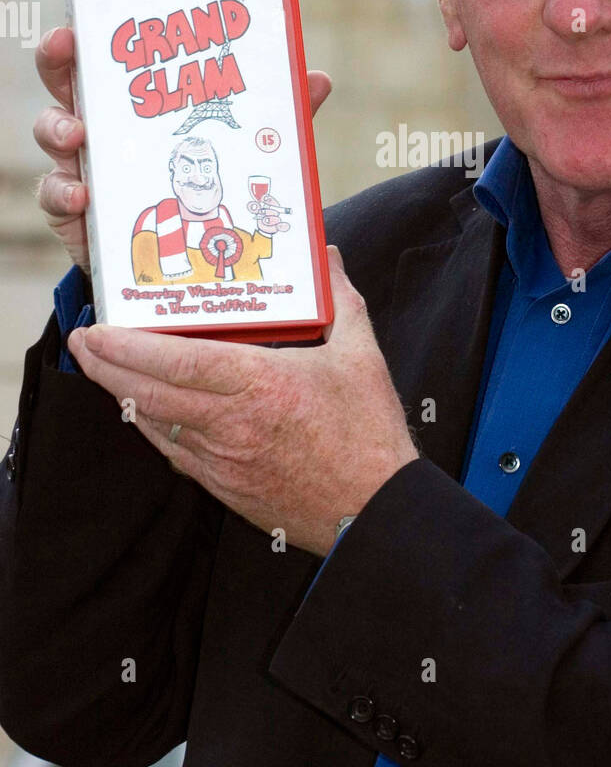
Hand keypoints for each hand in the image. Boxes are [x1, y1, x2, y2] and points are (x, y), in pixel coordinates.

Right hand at [34, 0, 331, 272]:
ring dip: (57, 125)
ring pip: (51, 129)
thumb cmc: (209, 184)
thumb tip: (319, 78)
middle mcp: (101, 118)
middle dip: (60, 52)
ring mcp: (82, 161)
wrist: (187, 256)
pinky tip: (83, 194)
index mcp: (138, 93)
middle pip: (65, 73)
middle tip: (66, 42)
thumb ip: (280, 114)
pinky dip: (63, 191)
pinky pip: (55, 193)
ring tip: (79, 134)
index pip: (118, 39)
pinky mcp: (75, 209)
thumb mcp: (248, 144)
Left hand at [66, 246, 419, 555]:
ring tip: (102, 367)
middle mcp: (230, 423)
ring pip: (153, 424)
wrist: (372, 511)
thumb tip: (325, 255)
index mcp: (260, 384)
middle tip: (81, 341)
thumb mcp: (361, 355)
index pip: (174, 362)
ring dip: (121, 394)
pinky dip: (150, 426)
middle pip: (147, 393)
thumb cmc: (369, 434)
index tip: (96, 329)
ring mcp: (222, 459)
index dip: (126, 346)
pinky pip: (172, 452)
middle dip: (105, 366)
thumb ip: (339, 298)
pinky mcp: (223, 486)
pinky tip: (143, 410)